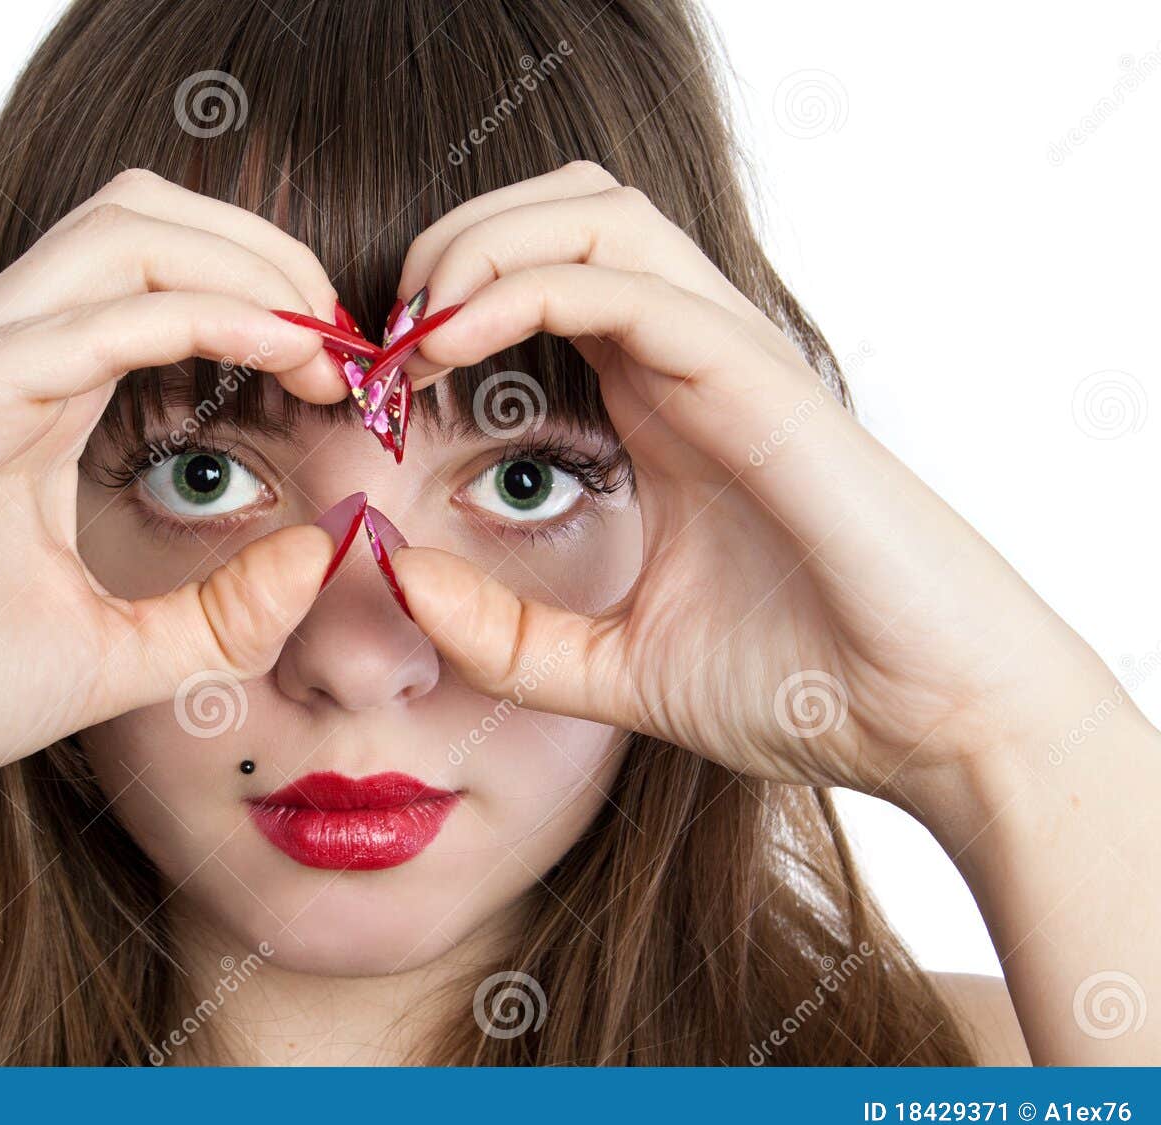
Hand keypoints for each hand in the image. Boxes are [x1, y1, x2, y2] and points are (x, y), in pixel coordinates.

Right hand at [0, 169, 346, 826]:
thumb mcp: (113, 655)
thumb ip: (223, 614)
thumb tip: (325, 550)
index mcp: (37, 392)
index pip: (166, 276)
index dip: (273, 300)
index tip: (347, 379)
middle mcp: (3, 353)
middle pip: (153, 216)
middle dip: (273, 258)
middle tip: (350, 349)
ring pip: (127, 232)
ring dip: (249, 269)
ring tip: (324, 347)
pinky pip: (87, 320)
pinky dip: (198, 316)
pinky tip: (278, 354)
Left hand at [389, 162, 1122, 808]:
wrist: (934, 725)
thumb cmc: (805, 687)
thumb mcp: (616, 667)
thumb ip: (506, 636)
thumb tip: (396, 578)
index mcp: (659, 408)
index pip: (544, 283)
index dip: (445, 301)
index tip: (375, 382)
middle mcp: (690, 365)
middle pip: (566, 213)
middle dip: (456, 240)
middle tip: (384, 331)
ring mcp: (730, 364)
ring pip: (597, 217)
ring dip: (482, 243)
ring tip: (412, 324)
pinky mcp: (761, 386)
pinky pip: (634, 289)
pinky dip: (526, 288)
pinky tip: (452, 341)